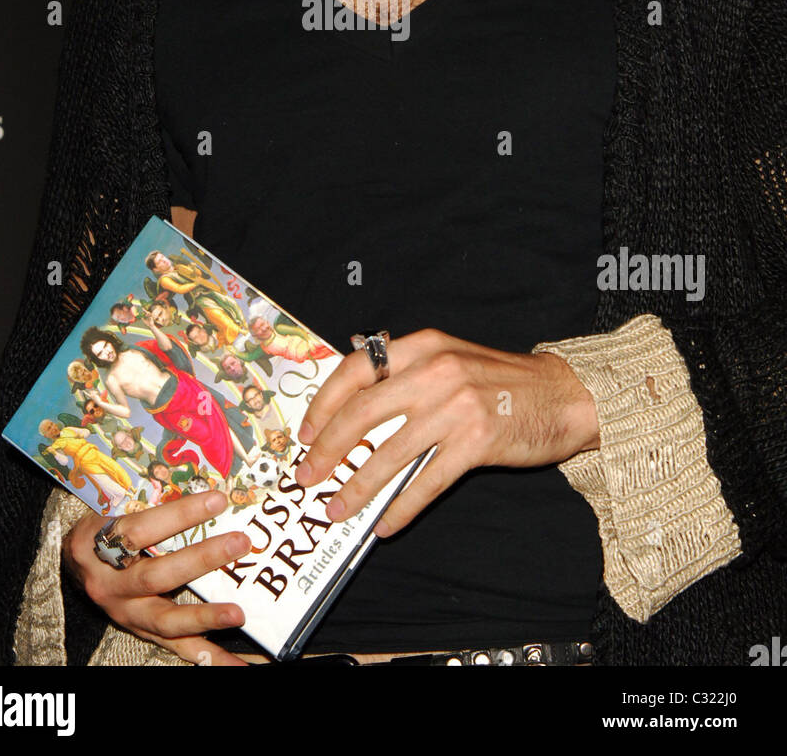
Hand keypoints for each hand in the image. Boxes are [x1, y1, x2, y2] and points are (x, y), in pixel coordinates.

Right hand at [62, 490, 251, 664]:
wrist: (71, 567)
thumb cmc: (98, 529)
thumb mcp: (108, 510)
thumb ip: (147, 503)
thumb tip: (202, 490)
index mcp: (96, 547)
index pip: (140, 530)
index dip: (179, 515)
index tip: (218, 500)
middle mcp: (109, 585)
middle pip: (156, 576)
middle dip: (200, 560)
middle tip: (238, 543)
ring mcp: (126, 614)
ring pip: (165, 620)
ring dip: (204, 617)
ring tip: (238, 613)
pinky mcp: (141, 632)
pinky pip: (176, 648)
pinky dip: (208, 657)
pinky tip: (236, 665)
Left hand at [294, 328, 598, 537]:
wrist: (564, 394)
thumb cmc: (502, 381)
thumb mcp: (450, 359)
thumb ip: (407, 375)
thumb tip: (352, 415)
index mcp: (422, 345)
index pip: (355, 369)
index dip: (323, 403)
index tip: (305, 432)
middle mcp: (435, 370)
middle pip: (362, 412)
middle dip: (327, 449)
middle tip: (307, 476)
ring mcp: (456, 405)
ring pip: (389, 452)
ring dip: (357, 486)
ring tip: (336, 509)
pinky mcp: (477, 441)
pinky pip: (427, 481)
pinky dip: (401, 506)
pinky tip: (386, 524)